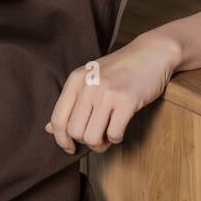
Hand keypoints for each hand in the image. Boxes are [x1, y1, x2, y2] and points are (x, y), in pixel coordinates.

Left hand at [45, 34, 179, 153]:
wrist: (151, 53)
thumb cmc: (120, 70)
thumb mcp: (90, 79)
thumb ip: (70, 103)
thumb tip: (49, 129)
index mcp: (76, 80)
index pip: (58, 119)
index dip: (62, 140)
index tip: (70, 147)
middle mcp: (88, 85)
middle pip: (75, 132)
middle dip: (86, 141)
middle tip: (97, 136)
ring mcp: (107, 92)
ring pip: (92, 137)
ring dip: (101, 143)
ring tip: (107, 135)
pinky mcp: (126, 100)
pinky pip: (114, 134)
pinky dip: (116, 138)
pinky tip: (120, 128)